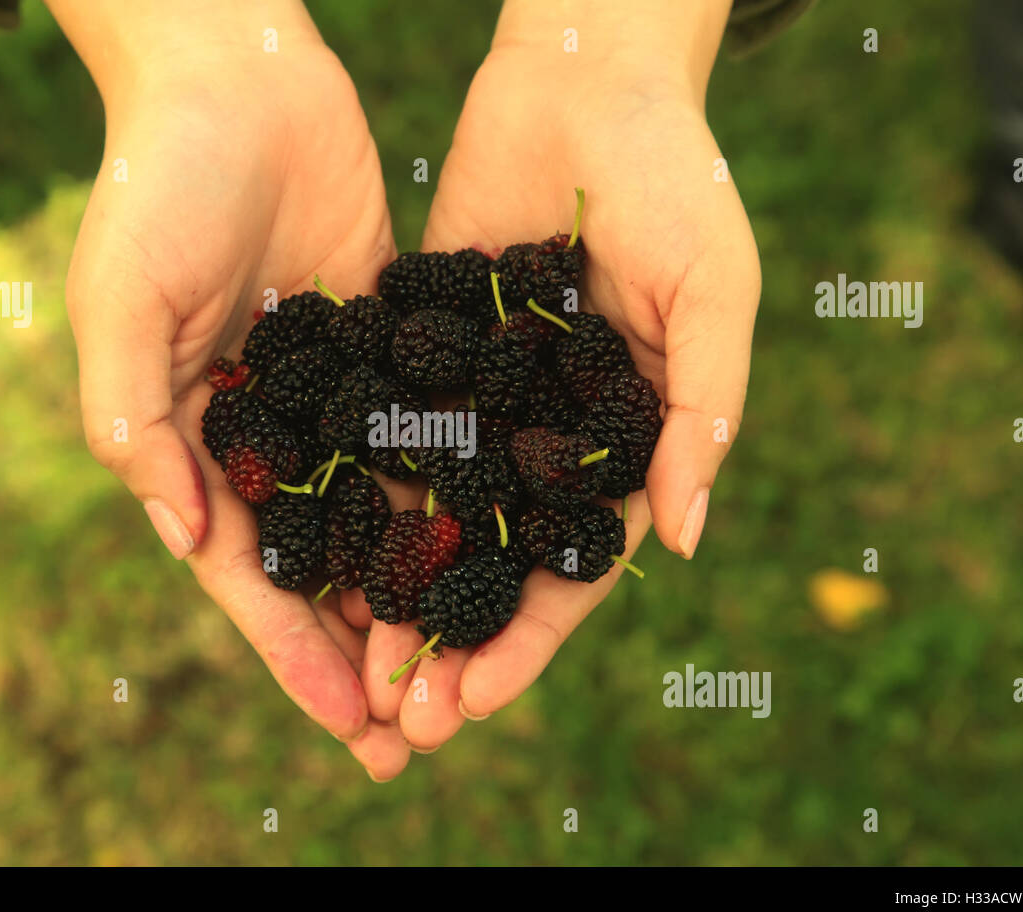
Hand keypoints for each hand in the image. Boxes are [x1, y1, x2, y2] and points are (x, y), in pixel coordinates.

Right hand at [49, 0, 410, 778]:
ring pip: (385, 523)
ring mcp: (336, 404)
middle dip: (366, 654)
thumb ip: (138, 422)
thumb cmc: (153, 189)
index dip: (294, 652)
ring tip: (470, 675)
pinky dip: (458, 502)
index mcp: (195, 445)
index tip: (347, 724)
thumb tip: (184, 540)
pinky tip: (504, 558)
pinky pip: (430, 440)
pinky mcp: (391, 355)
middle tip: (417, 738)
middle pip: (324, 569)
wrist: (233, 85)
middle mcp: (272, 441)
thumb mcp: (120, 304)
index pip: (249, 572)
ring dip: (423, 600)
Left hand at [361, 0, 759, 748]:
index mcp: (622, 445)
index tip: (478, 703)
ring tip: (346, 663)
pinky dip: (354, 491)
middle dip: (448, 644)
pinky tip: (308, 551)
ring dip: (391, 593)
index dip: (528, 642)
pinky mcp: (424, 350)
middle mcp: (544, 438)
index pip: (572, 568)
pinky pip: (386, 430)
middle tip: (398, 720)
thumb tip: (688, 541)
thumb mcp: (714, 294)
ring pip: (430, 516)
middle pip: (489, 564)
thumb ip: (703, 413)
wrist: (589, 81)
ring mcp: (481, 399)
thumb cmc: (678, 181)